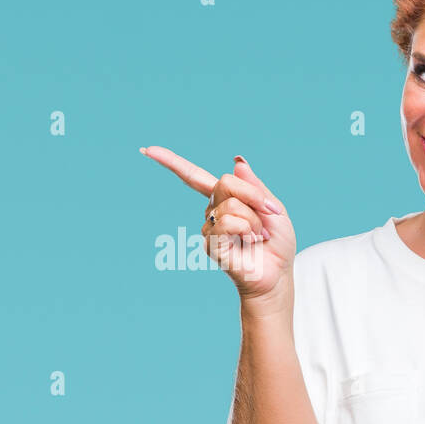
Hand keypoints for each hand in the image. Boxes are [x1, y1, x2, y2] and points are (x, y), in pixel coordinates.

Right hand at [141, 145, 295, 302]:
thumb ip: (254, 185)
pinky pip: (227, 222)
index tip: (147, 150)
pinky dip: (246, 229)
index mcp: (225, 199)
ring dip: (254, 220)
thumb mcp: (272, 206)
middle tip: (269, 213)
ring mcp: (210, 228)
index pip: (194, 177)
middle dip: (253, 196)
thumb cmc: (276, 242)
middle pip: (225, 182)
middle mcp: (212, 211)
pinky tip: (249, 241)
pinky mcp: (211, 244)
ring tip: (258, 235)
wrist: (277, 273)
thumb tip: (236, 160)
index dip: (171, 162)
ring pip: (231, 205)